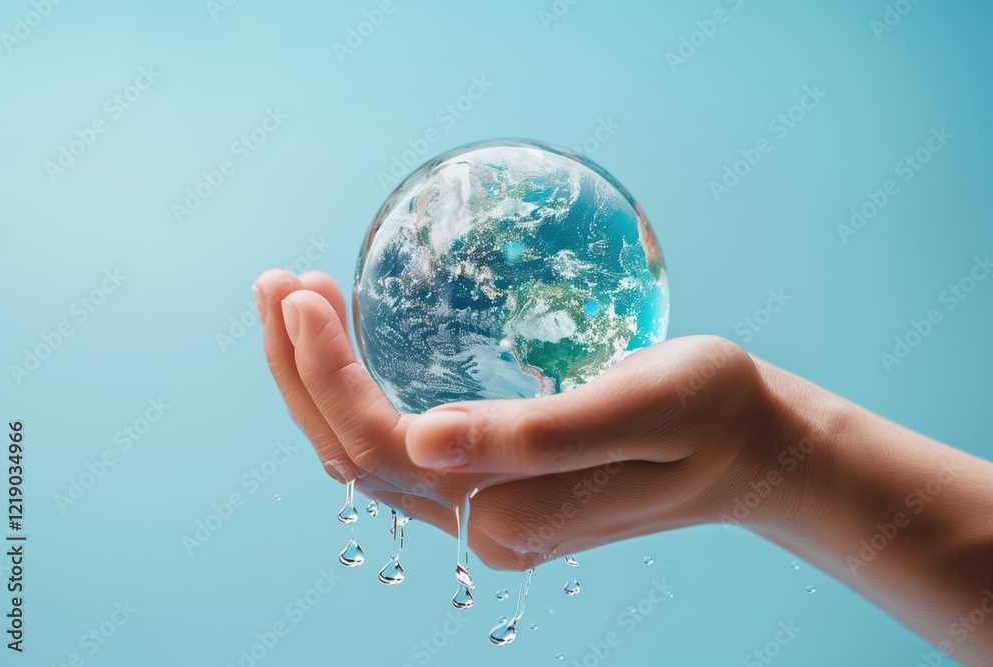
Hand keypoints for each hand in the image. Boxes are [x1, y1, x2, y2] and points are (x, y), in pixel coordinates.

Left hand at [254, 270, 774, 567]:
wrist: (754, 448)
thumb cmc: (711, 414)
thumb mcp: (638, 407)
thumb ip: (534, 435)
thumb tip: (423, 439)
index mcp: (510, 512)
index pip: (380, 447)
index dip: (325, 373)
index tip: (302, 294)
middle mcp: (486, 526)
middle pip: (354, 455)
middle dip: (299, 370)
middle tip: (277, 282)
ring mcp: (488, 513)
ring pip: (369, 454)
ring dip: (319, 381)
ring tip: (296, 301)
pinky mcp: (498, 488)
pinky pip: (402, 448)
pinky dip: (359, 393)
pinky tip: (351, 347)